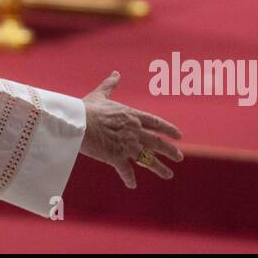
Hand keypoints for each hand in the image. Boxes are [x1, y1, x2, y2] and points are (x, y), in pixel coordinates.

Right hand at [80, 71, 182, 188]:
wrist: (77, 123)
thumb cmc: (87, 108)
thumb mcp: (100, 94)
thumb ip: (110, 85)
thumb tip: (116, 73)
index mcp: (132, 115)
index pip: (155, 123)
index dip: (168, 129)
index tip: (179, 136)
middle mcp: (134, 131)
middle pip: (157, 143)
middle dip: (170, 151)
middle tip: (179, 157)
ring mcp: (127, 146)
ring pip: (148, 159)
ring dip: (160, 168)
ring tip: (169, 175)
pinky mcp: (117, 157)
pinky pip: (127, 171)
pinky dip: (130, 179)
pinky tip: (132, 185)